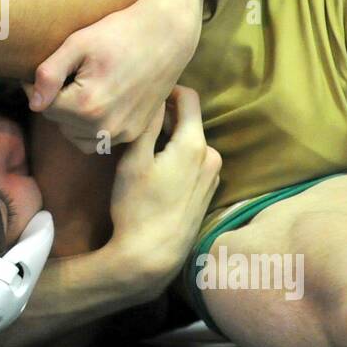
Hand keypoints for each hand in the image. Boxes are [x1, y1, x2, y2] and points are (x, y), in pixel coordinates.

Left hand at [25, 0, 198, 152]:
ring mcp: (122, 133)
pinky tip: (99, 101)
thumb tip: (33, 103)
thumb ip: (50, 74)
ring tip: (80, 90)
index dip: (37, 87)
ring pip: (76, 136)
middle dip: (56, 101)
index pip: (43, 106)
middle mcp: (104, 127)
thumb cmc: (119, 33)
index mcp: (86, 105)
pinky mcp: (134, 133)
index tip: (42, 71)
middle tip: (68, 76)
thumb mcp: (78, 43)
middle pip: (58, 122)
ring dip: (71, 119)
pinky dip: (91, 127)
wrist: (167, 34)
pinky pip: (99, 140)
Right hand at [108, 87, 220, 291]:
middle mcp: (211, 156)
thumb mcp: (133, 160)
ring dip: (169, 139)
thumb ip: (146, 124)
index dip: (167, 90)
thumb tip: (152, 96)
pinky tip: (156, 173)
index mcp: (195, 144)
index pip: (189, 96)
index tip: (145, 96)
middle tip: (136, 124)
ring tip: (142, 150)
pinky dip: (176, 157)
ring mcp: (212, 176)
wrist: (152, 256)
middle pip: (189, 120)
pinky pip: (192, 161)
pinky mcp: (208, 191)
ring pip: (189, 141)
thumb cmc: (138, 206)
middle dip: (165, 117)